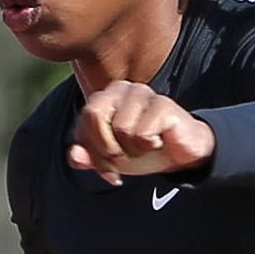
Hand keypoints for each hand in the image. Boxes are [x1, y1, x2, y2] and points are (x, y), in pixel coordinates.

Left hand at [67, 82, 217, 185]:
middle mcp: (123, 88)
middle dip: (108, 148)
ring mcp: (144, 93)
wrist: (179, 155)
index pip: (83, 121)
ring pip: (121, 128)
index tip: (108, 165)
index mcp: (105, 97)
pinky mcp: (163, 105)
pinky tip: (159, 141)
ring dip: (132, 149)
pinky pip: (142, 133)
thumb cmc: (141, 150)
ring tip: (144, 147)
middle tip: (123, 158)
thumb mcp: (109, 158)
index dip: (92, 150)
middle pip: (95, 117)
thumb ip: (88, 156)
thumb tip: (75, 158)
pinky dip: (149, 146)